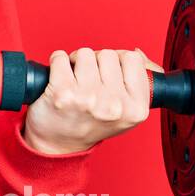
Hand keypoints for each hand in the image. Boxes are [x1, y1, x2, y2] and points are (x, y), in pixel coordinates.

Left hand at [22, 47, 162, 155]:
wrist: (59, 144)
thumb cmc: (91, 122)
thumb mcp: (126, 109)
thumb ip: (138, 81)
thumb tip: (138, 51)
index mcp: (136, 109)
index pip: (133, 59)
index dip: (118, 62)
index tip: (108, 75)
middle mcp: (114, 105)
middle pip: (108, 54)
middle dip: (96, 62)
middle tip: (89, 80)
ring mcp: (88, 99)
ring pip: (85, 53)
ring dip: (77, 61)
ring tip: (74, 80)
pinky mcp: (63, 93)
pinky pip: (60, 57)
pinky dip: (56, 61)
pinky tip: (57, 77)